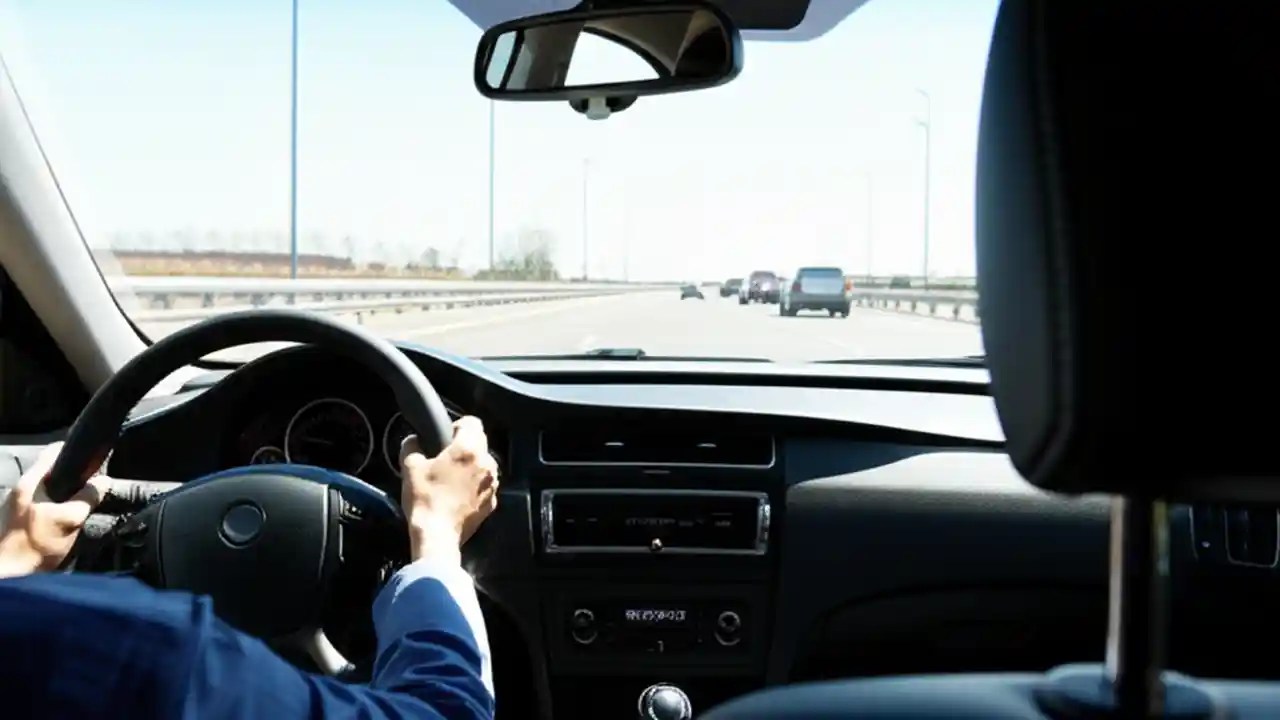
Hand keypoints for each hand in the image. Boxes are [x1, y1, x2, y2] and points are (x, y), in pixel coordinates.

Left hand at [0, 442, 106, 578]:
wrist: (8, 576)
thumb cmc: (36, 544)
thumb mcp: (70, 519)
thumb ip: (88, 497)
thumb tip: (104, 481)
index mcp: (30, 482)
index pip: (55, 452)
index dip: (78, 452)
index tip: (97, 460)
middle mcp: (20, 488)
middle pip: (52, 471)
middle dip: (75, 476)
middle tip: (95, 485)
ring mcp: (16, 504)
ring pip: (48, 489)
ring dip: (66, 493)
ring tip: (85, 503)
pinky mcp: (17, 519)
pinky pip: (43, 504)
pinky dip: (57, 506)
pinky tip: (67, 519)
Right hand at [399, 416, 498, 563]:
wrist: (437, 535)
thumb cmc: (425, 499)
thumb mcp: (410, 466)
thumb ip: (412, 445)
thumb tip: (414, 440)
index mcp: (469, 449)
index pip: (472, 422)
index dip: (457, 426)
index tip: (445, 437)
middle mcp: (487, 463)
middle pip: (479, 443)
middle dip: (464, 447)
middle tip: (444, 459)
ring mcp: (492, 484)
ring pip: (483, 465)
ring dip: (470, 467)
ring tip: (450, 479)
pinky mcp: (492, 502)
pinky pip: (485, 486)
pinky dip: (474, 486)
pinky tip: (457, 496)